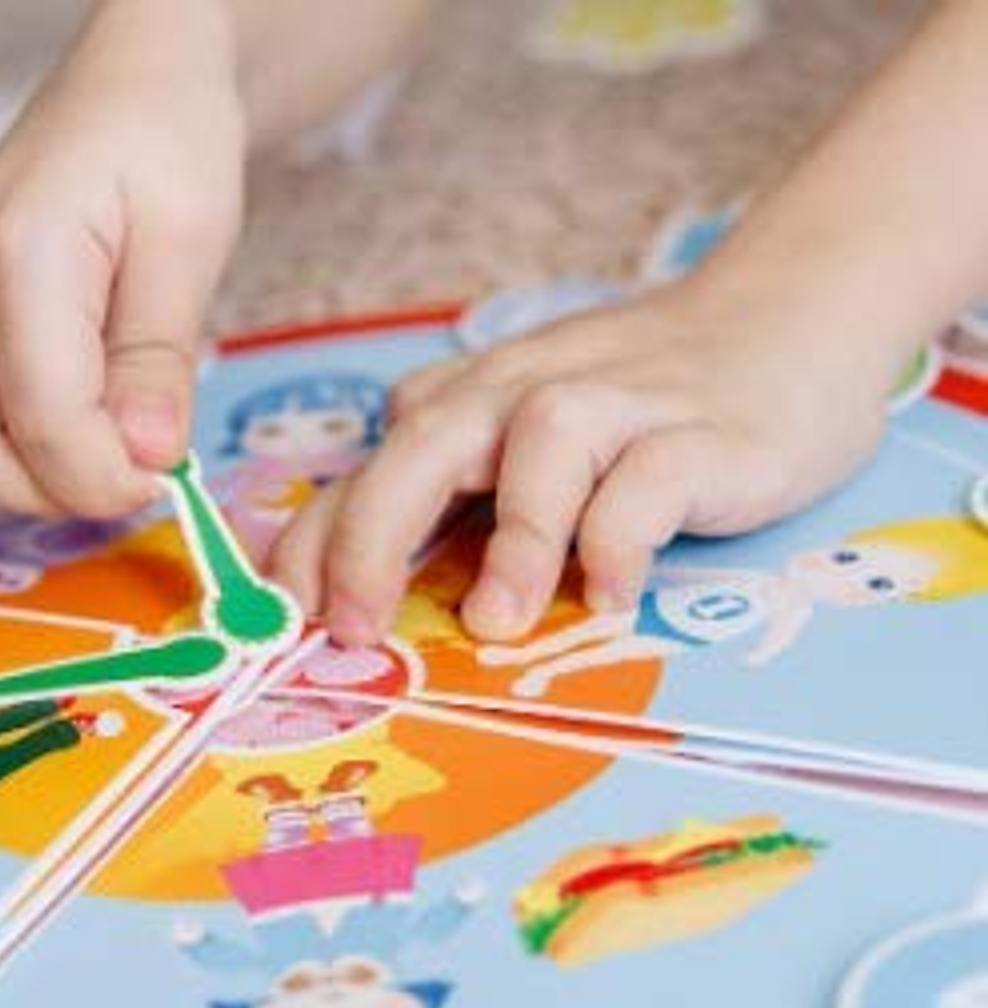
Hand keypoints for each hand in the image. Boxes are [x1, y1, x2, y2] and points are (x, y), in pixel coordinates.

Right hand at [0, 0, 243, 517]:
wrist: (135, 84)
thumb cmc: (172, 145)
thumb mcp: (190, 244)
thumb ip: (159, 358)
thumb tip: (144, 458)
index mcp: (22, 254)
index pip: (46, 416)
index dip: (107, 475)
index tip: (169, 481)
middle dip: (57, 491)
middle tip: (137, 487)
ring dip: (30, 477)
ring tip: (112, 463)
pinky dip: (16, 445)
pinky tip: (81, 434)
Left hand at [271, 278, 898, 644]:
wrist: (782, 320)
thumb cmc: (637, 399)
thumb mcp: (527, 427)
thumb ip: (457, 480)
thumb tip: (367, 566)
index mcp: (475, 400)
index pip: (373, 466)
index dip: (318, 540)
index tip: (284, 615)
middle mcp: (527, 392)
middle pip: (428, 444)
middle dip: (373, 535)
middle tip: (351, 627)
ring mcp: (616, 404)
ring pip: (542, 448)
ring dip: (511, 539)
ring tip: (495, 625)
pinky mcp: (699, 432)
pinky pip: (649, 481)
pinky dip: (622, 538)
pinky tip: (611, 594)